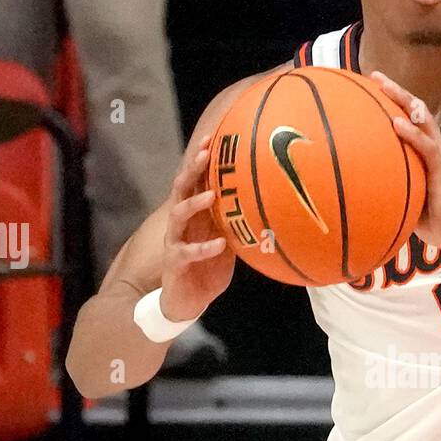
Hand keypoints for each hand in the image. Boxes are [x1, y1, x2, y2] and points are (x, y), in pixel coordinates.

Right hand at [160, 134, 234, 322]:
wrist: (186, 302)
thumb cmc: (207, 269)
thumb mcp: (228, 242)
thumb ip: (237, 223)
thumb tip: (265, 205)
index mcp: (195, 216)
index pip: (195, 181)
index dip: (201, 160)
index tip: (212, 138)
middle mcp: (182, 224)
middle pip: (182, 188)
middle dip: (193, 170)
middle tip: (205, 153)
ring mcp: (176, 241)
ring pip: (178, 214)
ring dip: (194, 203)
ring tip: (211, 195)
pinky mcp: (175, 262)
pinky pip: (187, 252)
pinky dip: (203, 247)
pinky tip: (219, 244)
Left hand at [370, 71, 440, 258]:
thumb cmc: (436, 223)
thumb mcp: (407, 200)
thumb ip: (392, 188)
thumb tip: (363, 189)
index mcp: (427, 155)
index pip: (411, 122)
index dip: (394, 104)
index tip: (372, 90)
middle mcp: (435, 150)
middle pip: (416, 112)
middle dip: (396, 92)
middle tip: (375, 76)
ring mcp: (440, 157)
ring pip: (422, 120)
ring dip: (403, 100)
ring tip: (384, 86)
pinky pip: (426, 147)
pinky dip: (410, 133)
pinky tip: (394, 122)